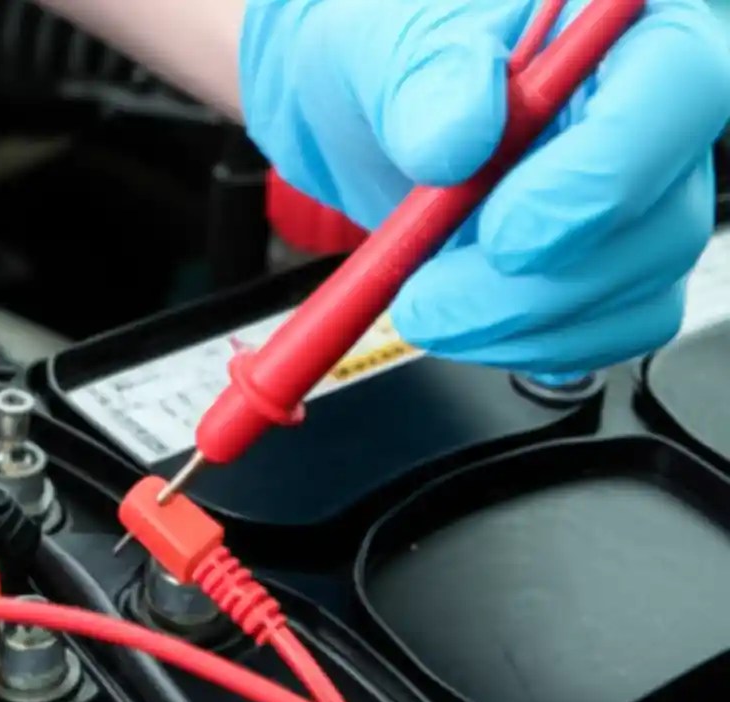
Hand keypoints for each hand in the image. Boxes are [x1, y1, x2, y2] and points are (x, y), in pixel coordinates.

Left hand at [240, 0, 729, 375]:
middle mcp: (653, 115)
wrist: (356, 115)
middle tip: (427, 302)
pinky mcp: (606, 267)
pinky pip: (602, 333)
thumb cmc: (390, 59)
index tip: (505, 238)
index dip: (599, 180)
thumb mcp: (386, 43)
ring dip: (517, 324)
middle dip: (533, 287)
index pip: (673, 92)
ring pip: (637, 292)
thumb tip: (457, 142)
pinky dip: (522, 344)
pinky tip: (461, 319)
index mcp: (627, 27)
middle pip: (661, 220)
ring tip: (424, 303)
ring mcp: (639, 198)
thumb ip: (425, 80)